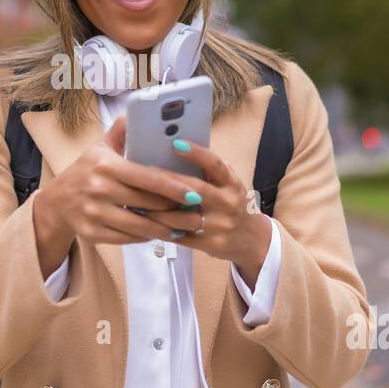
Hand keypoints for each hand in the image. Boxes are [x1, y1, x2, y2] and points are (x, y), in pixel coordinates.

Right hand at [32, 113, 223, 272]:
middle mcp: (98, 190)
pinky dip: (145, 237)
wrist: (56, 202)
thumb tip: (138, 110)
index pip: (147, 178)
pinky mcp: (92, 234)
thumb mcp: (99, 148)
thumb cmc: (85, 171)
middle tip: (195, 213)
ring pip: (140, 226)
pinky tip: (158, 232)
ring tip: (182, 227)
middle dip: (175, 210)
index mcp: (105, 166)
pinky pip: (127, 238)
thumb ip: (121, 131)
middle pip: (147, 203)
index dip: (173, 187)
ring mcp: (94, 214)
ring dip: (165, 229)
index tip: (193, 193)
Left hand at [142, 137, 272, 281]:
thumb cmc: (233, 205)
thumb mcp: (230, 185)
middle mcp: (228, 203)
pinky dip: (162, 230)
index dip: (196, 153)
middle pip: (195, 189)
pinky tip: (145, 223)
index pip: (215, 165)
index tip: (175, 143)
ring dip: (157, 211)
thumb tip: (181, 148)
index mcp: (232, 184)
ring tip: (135, 201)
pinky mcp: (210, 244)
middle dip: (167, 182)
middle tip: (141, 173)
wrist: (253, 240)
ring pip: (183, 217)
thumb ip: (211, 171)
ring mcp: (220, 226)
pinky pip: (181, 237)